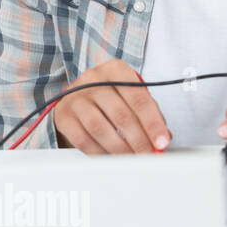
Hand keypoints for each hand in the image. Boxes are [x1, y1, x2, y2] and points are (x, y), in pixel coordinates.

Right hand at [53, 58, 170, 153]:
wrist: (78, 96)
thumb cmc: (111, 96)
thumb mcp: (131, 95)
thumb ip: (149, 113)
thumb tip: (163, 138)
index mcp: (115, 69)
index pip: (139, 98)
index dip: (153, 123)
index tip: (162, 142)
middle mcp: (93, 79)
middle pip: (120, 114)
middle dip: (139, 140)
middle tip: (149, 155)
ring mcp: (75, 96)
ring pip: (100, 128)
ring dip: (120, 148)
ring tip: (131, 157)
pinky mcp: (63, 115)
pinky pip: (82, 139)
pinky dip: (99, 152)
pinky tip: (110, 156)